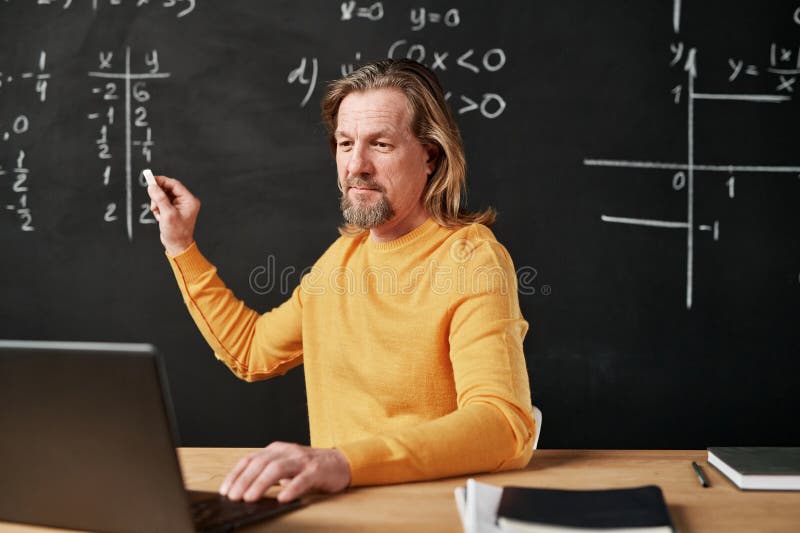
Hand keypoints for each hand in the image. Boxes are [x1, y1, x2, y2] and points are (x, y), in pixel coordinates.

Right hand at [146, 175, 199, 254]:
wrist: (177, 246)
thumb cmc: (176, 232)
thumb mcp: (167, 214)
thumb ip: (160, 199)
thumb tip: (152, 186)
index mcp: (189, 200)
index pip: (174, 184)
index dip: (161, 181)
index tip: (150, 179)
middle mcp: (186, 201)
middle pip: (168, 189)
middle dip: (158, 195)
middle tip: (153, 202)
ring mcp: (179, 206)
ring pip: (163, 196)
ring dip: (157, 203)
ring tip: (158, 213)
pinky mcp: (173, 210)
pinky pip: (162, 203)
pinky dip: (158, 208)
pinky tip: (159, 217)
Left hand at [219, 442, 350, 502]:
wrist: (341, 463)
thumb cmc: (310, 468)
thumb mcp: (285, 467)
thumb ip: (267, 474)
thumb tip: (242, 491)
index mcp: (277, 450)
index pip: (250, 459)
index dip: (236, 474)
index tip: (225, 489)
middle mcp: (287, 451)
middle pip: (261, 463)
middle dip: (244, 480)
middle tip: (234, 496)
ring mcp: (302, 459)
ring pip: (277, 468)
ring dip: (261, 484)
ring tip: (250, 498)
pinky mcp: (317, 470)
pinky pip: (302, 479)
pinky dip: (291, 488)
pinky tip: (282, 498)